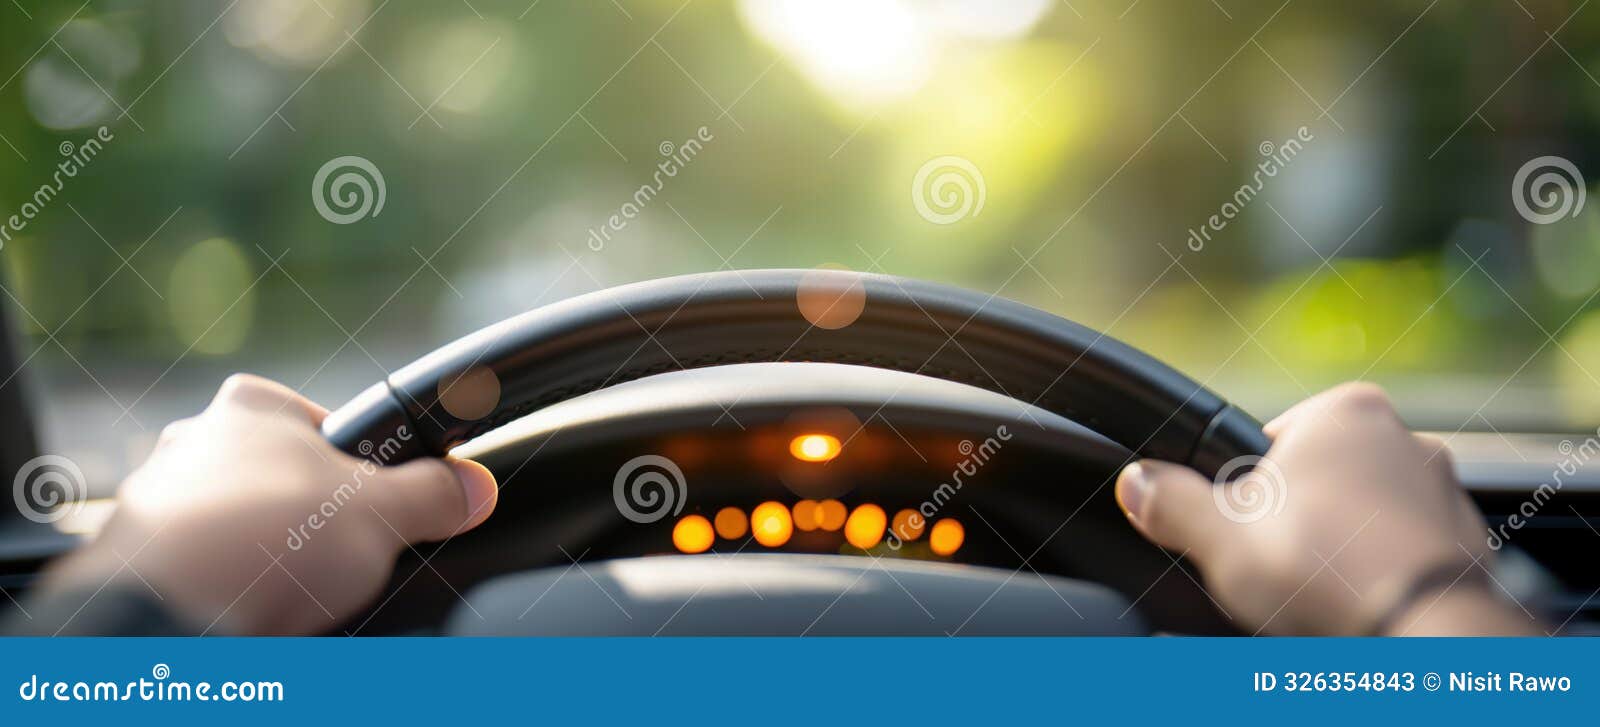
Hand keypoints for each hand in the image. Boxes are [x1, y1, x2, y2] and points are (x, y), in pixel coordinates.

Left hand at [38, 374, 498, 634]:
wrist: (164, 613)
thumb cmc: (265, 539)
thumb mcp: (382, 513)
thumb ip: (435, 495)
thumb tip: (473, 488)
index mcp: (253, 407)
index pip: (326, 423)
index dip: (364, 466)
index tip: (382, 506)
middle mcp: (194, 442)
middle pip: (282, 477)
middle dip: (314, 518)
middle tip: (343, 557)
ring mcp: (156, 502)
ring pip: (239, 527)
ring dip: (269, 560)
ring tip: (296, 595)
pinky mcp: (136, 560)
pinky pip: (205, 571)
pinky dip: (233, 591)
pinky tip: (254, 612)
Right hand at [1115, 382, 1539, 634]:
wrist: (1425, 631)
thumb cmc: (1326, 569)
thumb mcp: (1219, 535)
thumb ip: (1171, 502)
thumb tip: (1136, 484)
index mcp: (1344, 411)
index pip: (1271, 441)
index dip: (1245, 490)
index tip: (1241, 530)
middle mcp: (1405, 438)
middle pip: (1321, 479)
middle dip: (1297, 521)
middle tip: (1277, 567)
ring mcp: (1445, 492)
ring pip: (1366, 519)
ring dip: (1342, 551)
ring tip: (1320, 596)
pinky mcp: (1470, 545)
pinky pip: (1405, 556)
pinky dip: (1381, 578)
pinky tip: (1360, 607)